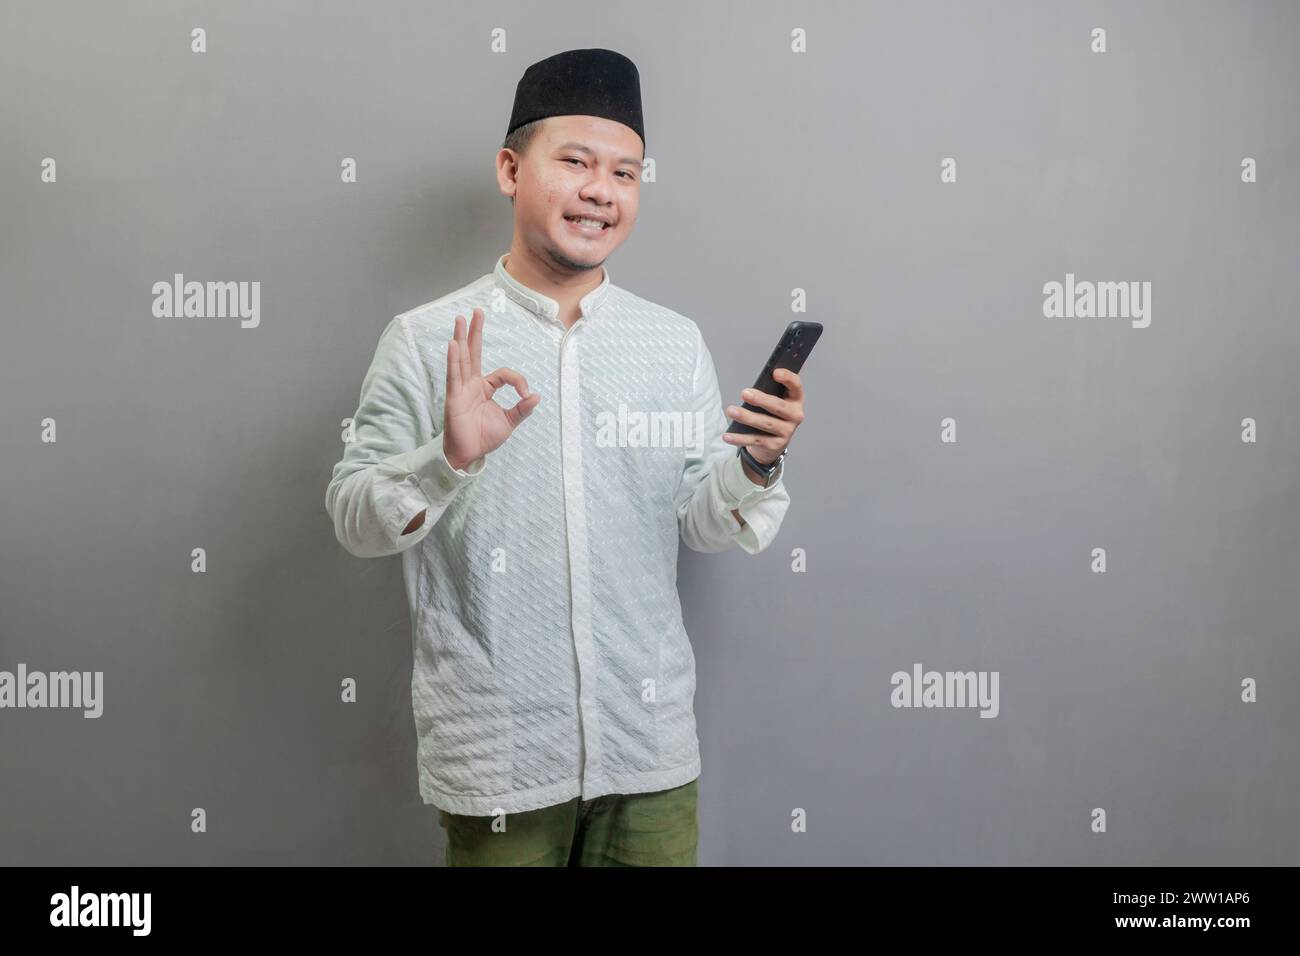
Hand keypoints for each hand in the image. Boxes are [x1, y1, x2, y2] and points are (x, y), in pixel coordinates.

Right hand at [442, 308, 540, 470]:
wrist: (470, 454)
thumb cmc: (484, 437)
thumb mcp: (509, 422)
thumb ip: (521, 409)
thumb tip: (536, 396)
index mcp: (485, 388)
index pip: (503, 374)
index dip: (518, 380)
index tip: (526, 394)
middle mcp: (472, 384)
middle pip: (474, 353)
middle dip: (475, 333)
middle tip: (477, 312)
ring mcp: (461, 389)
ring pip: (462, 359)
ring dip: (461, 338)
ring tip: (460, 319)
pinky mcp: (454, 397)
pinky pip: (454, 376)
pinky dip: (454, 360)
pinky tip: (453, 344)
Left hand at [721, 368, 805, 465]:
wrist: (773, 443)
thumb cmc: (771, 414)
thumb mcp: (773, 401)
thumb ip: (768, 393)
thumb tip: (750, 390)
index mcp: (795, 400)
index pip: (796, 386)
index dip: (787, 378)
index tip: (775, 373)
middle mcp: (795, 416)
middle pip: (778, 406)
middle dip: (761, 400)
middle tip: (744, 393)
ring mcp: (786, 432)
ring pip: (766, 423)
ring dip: (747, 417)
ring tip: (731, 411)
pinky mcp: (775, 445)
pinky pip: (755, 440)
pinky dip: (740, 438)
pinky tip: (727, 435)